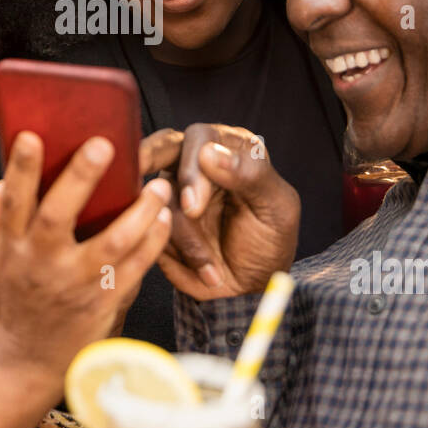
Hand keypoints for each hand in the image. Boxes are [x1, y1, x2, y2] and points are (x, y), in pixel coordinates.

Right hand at [0, 131, 173, 378]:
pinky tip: (164, 219)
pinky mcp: (103, 300)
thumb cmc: (14, 302)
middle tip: (103, 144)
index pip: (14, 202)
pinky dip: (152, 242)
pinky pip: (134, 267)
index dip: (21, 169)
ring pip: (111, 242)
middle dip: (80, 177)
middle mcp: (42, 263)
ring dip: (138, 211)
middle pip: (58, 214)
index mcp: (13, 248)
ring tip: (158, 185)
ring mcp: (74, 283)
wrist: (27, 360)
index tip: (32, 136)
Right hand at [142, 123, 299, 299]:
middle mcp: (197, 164)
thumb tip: (210, 152)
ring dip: (184, 237)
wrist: (248, 289)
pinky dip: (176, 253)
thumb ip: (251, 175)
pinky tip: (203, 271)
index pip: (201, 137)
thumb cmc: (268, 242)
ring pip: (157, 198)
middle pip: (163, 147)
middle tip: (158, 198)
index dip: (191, 167)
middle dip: (153, 164)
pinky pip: (149, 226)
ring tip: (212, 267)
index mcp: (230, 149)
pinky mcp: (157, 220)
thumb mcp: (277, 208)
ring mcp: (173, 191)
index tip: (194, 205)